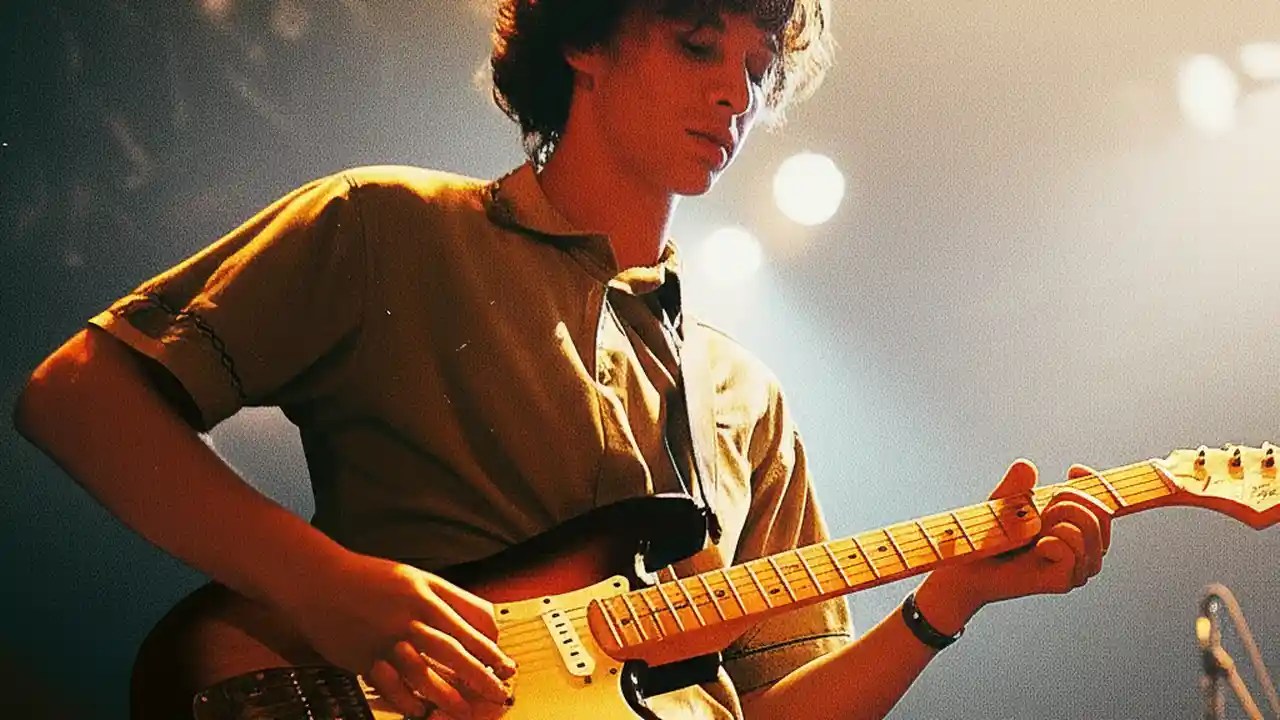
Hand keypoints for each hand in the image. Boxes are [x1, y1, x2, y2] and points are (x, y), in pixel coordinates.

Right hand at [272, 549, 515, 717]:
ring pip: (427, 671)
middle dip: (483, 674)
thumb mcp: (413, 577)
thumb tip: (476, 622)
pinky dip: (408, 700)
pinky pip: (393, 685)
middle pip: (457, 648)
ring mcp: (388, 636)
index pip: (474, 619)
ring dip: (449, 695)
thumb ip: (444, 598)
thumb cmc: (368, 579)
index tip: (501, 659)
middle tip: (498, 692)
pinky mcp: (366, 656)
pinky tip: (420, 710)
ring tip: (465, 710)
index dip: (492, 644)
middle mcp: (412, 613)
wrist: (318, 581)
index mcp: (428, 591)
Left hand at [921, 459, 1113, 626]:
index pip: (1105, 505)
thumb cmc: (992, 536)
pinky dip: (1051, 543)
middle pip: (1099, 514)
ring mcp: (1077, 569)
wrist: (971, 564)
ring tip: (1034, 533)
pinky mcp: (1064, 582)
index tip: (1073, 470)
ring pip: (1087, 529)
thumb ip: (1019, 484)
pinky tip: (1036, 549)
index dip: (1096, 483)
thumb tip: (1026, 465)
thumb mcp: (1006, 503)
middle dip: (1067, 501)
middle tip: (1040, 513)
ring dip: (1055, 521)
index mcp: (1079, 530)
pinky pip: (1071, 551)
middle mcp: (1086, 551)